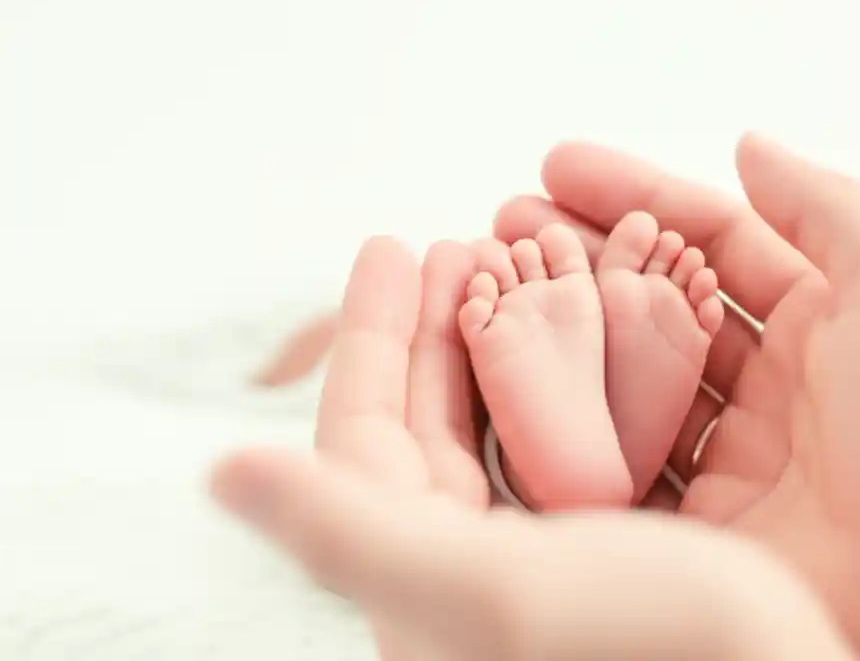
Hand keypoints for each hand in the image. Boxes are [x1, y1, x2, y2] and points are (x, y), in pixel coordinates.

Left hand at [212, 237, 851, 659]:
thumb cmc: (638, 651)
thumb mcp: (487, 586)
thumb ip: (347, 530)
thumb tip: (221, 473)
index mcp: (422, 571)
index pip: (365, 431)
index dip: (372, 332)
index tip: (392, 240)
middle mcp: (471, 564)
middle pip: (435, 416)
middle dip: (444, 321)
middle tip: (463, 240)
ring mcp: (541, 555)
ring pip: (504, 421)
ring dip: (509, 338)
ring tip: (524, 267)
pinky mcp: (609, 545)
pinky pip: (573, 437)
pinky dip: (578, 375)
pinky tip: (599, 330)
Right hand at [492, 134, 859, 657]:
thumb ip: (827, 208)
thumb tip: (749, 145)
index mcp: (825, 319)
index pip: (713, 239)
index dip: (637, 196)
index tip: (557, 166)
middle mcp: (775, 386)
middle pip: (660, 304)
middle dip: (583, 259)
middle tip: (505, 226)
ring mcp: (735, 458)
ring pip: (631, 382)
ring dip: (566, 336)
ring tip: (492, 291)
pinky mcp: (704, 528)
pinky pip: (623, 467)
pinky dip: (571, 429)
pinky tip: (516, 385)